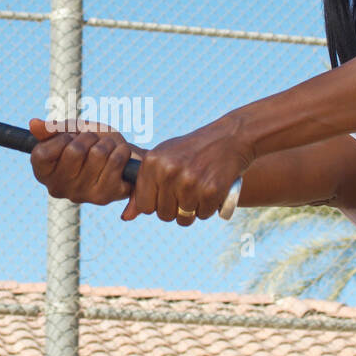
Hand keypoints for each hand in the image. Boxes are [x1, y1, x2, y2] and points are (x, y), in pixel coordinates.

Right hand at [28, 118, 141, 205]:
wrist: (123, 158)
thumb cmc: (93, 143)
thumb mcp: (71, 130)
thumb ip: (52, 129)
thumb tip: (33, 123)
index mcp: (44, 173)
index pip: (42, 153)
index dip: (62, 137)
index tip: (71, 138)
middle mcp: (58, 189)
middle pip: (74, 151)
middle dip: (88, 137)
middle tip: (93, 142)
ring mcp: (81, 195)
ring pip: (98, 153)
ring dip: (107, 143)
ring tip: (107, 149)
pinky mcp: (104, 197)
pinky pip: (115, 162)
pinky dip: (121, 151)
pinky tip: (119, 157)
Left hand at [121, 118, 253, 224]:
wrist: (229, 138)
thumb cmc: (192, 151)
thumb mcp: (163, 159)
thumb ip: (143, 186)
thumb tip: (126, 217)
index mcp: (152, 163)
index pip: (144, 205)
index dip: (156, 204)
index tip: (167, 193)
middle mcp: (168, 172)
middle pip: (164, 214)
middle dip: (175, 209)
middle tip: (187, 191)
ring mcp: (190, 182)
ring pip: (183, 218)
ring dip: (192, 210)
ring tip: (199, 190)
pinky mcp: (210, 190)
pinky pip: (203, 215)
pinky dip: (208, 209)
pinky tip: (211, 191)